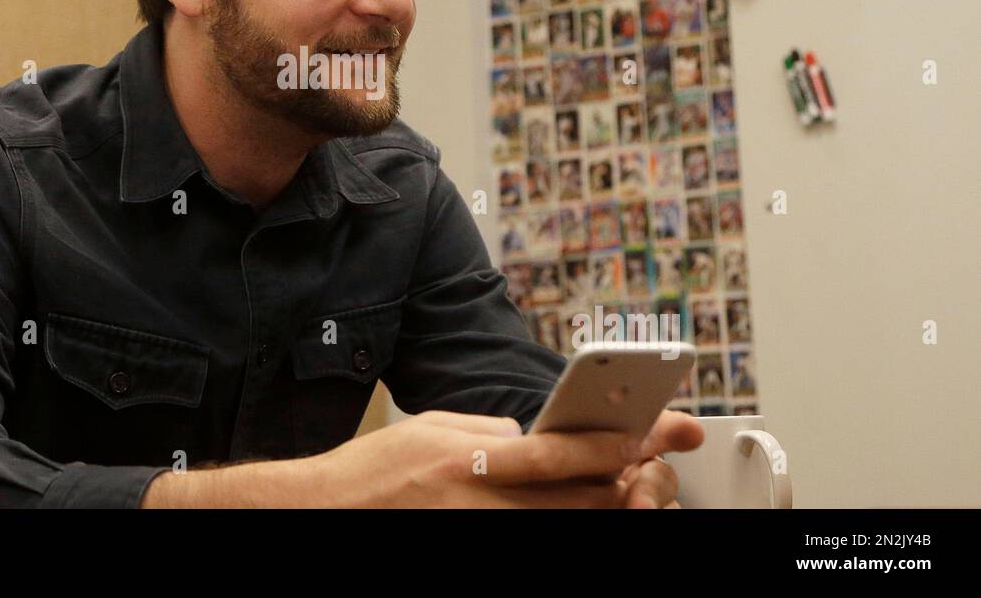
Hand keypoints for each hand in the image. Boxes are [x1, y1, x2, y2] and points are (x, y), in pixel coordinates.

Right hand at [311, 407, 698, 506]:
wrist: (326, 512)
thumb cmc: (375, 471)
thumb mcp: (432, 429)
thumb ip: (488, 430)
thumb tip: (533, 435)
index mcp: (470, 461)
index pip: (557, 453)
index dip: (613, 444)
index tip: (651, 433)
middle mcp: (481, 505)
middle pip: (577, 499)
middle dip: (627, 481)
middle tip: (656, 465)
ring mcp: (481, 535)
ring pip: (566, 529)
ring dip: (607, 509)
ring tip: (631, 491)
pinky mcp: (477, 552)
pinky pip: (538, 544)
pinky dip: (569, 527)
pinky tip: (583, 511)